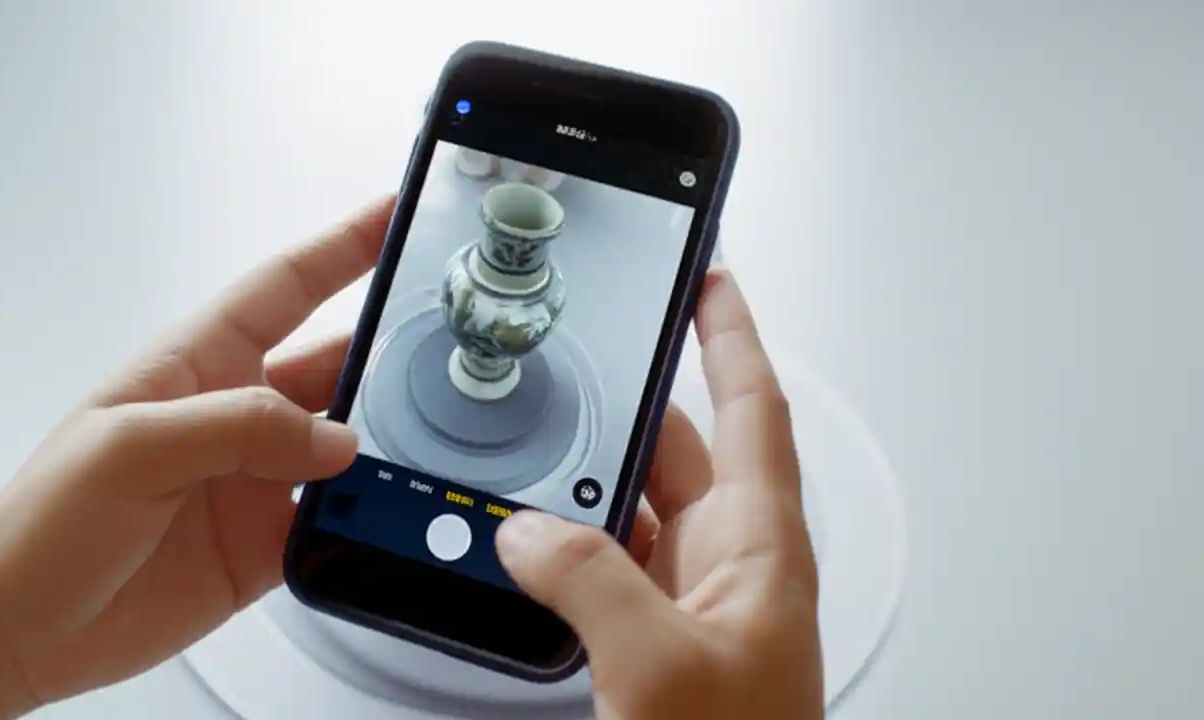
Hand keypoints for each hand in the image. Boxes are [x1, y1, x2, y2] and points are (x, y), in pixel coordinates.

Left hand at [0, 197, 393, 717]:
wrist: (22, 630)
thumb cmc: (43, 523)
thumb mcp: (129, 448)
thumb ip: (236, 428)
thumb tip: (335, 438)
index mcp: (197, 365)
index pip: (286, 288)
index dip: (343, 248)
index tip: (396, 214)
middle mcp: (236, 416)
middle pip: (334, 366)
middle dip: (389, 353)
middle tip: (445, 343)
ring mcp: (256, 481)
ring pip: (347, 446)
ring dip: (385, 443)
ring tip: (426, 441)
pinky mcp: (268, 544)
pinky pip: (339, 521)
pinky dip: (371, 519)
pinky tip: (391, 517)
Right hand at [495, 268, 822, 719]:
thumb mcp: (661, 667)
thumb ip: (591, 582)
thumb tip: (529, 531)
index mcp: (761, 548)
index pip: (751, 408)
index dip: (730, 334)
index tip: (708, 274)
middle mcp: (731, 565)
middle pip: (679, 450)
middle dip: (629, 404)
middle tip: (580, 359)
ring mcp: (690, 605)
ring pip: (634, 511)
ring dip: (586, 484)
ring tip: (532, 453)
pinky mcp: (652, 643)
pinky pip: (606, 567)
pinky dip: (565, 548)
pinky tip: (527, 544)